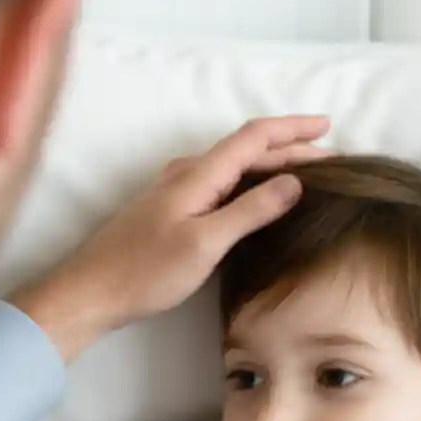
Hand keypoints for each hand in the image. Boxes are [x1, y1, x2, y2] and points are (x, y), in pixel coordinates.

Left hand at [12, 115, 331, 359]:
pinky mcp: (172, 209)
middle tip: (330, 155)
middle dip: (289, 146)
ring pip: (233, 165)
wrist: (91, 292)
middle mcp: (188, 172)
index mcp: (199, 174)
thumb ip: (250, 210)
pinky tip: (258, 197)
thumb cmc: (146, 270)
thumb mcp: (205, 243)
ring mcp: (177, 190)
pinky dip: (250, 181)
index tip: (328, 127)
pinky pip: (221, 182)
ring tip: (304, 171)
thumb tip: (295, 182)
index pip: (254, 138)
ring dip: (270, 163)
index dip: (292, 129)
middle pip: (246, 149)